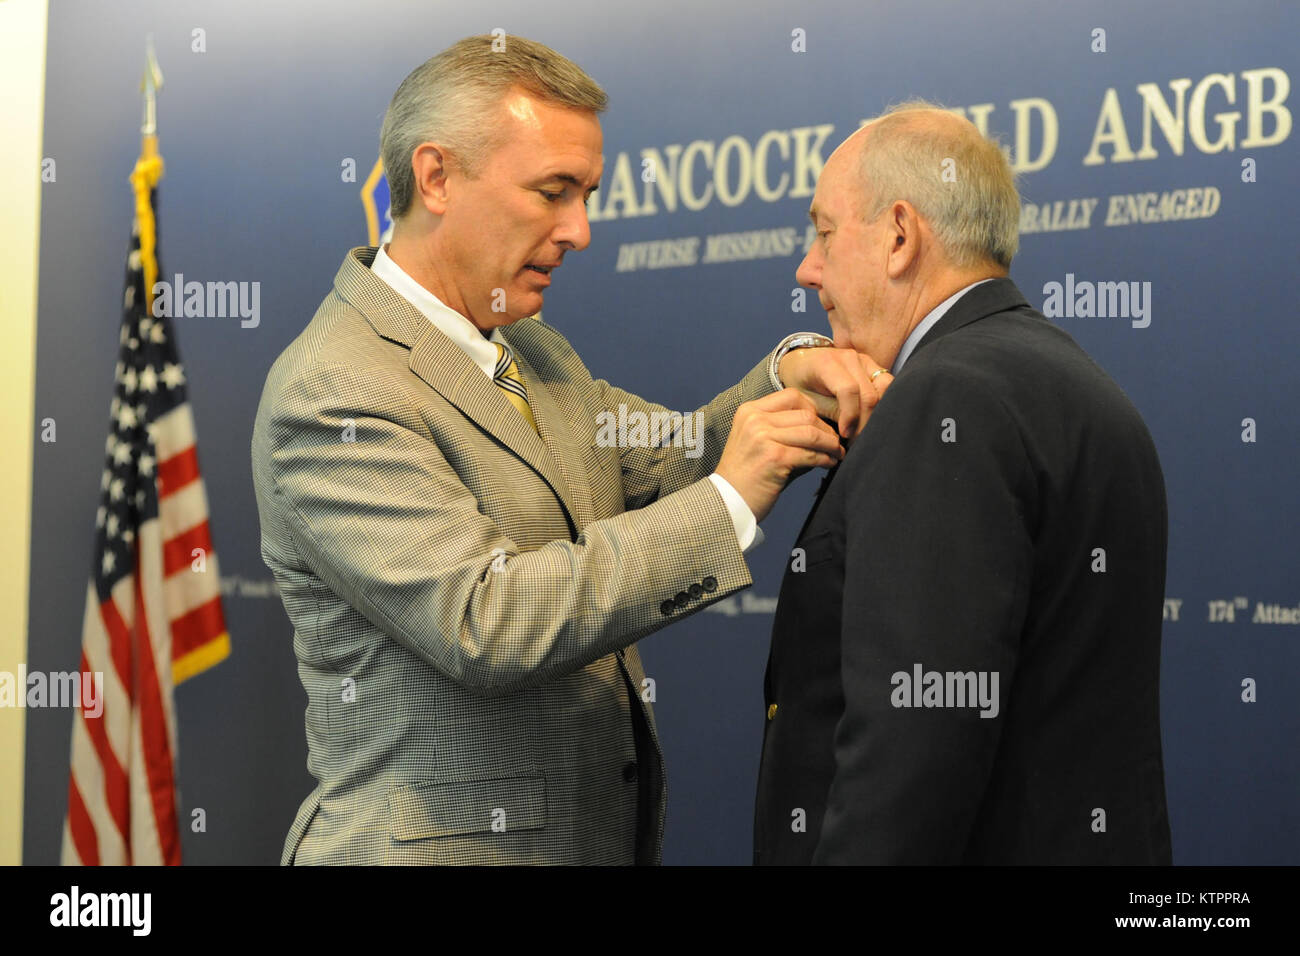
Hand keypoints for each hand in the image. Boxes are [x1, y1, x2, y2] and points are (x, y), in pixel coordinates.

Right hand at [716, 389, 843, 522]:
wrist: (727, 502)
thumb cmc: (746, 476)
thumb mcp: (759, 442)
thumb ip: (785, 430)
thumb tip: (824, 429)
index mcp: (750, 411)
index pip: (792, 396)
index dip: (813, 409)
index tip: (822, 425)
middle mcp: (755, 420)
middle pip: (806, 414)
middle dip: (827, 429)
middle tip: (836, 442)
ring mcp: (763, 437)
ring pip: (812, 432)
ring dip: (830, 444)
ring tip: (837, 453)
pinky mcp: (775, 457)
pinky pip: (810, 453)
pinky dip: (825, 459)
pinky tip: (830, 463)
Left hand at [778, 346, 894, 439]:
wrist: (802, 364)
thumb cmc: (802, 384)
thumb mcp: (808, 401)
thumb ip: (830, 412)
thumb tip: (850, 432)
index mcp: (827, 363)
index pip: (848, 390)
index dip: (850, 416)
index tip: (845, 434)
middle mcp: (849, 357)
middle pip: (869, 393)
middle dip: (865, 422)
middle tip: (856, 441)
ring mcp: (864, 359)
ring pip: (885, 387)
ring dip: (878, 413)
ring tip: (865, 430)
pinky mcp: (874, 365)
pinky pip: (887, 384)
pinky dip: (884, 402)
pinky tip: (872, 417)